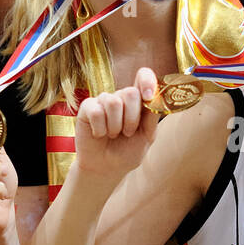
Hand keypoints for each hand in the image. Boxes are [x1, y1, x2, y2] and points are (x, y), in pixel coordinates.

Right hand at [73, 68, 159, 182]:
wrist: (106, 168)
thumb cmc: (127, 151)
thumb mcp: (147, 137)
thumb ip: (152, 117)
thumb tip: (156, 97)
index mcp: (138, 101)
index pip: (143, 76)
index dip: (147, 81)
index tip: (148, 96)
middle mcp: (121, 97)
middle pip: (130, 92)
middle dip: (132, 119)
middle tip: (127, 133)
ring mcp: (103, 101)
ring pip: (113, 103)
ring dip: (115, 127)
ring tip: (112, 135)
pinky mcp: (87, 107)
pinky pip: (96, 112)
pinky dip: (100, 129)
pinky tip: (99, 134)